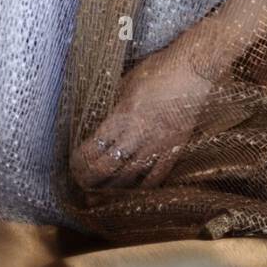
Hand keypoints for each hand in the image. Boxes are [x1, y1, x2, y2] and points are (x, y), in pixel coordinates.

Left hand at [70, 43, 214, 190]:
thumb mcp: (127, 81)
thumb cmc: (158, 70)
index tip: (73, 164)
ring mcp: (157, 145)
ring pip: (129, 177)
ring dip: (110, 188)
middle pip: (107, 166)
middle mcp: (138, 134)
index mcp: (123, 115)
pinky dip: (141, 188)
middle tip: (80, 182)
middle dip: (89, 178)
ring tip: (97, 195)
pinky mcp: (174, 149)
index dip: (80, 160)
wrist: (193, 71)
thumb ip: (112, 102)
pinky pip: (157, 176)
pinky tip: (131, 192)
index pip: (95, 146)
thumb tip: (96, 116)